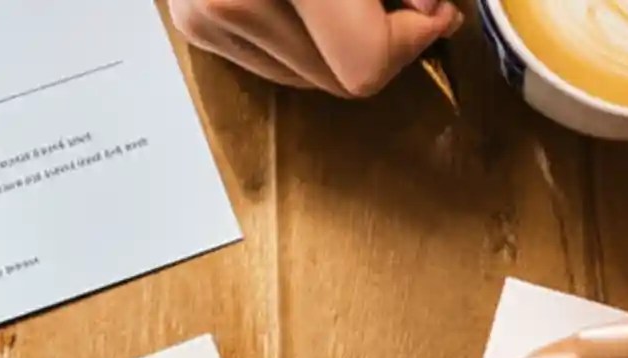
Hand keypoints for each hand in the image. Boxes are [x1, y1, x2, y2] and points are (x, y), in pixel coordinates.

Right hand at [168, 0, 463, 97]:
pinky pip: (269, 63)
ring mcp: (205, 17)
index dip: (410, 41)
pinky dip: (301, 37)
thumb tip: (433, 12)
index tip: (435, 9)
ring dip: (338, 44)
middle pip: (337, 80)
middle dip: (381, 42)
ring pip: (304, 80)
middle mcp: (235, 1)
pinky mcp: (192, 23)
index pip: (362, 64)